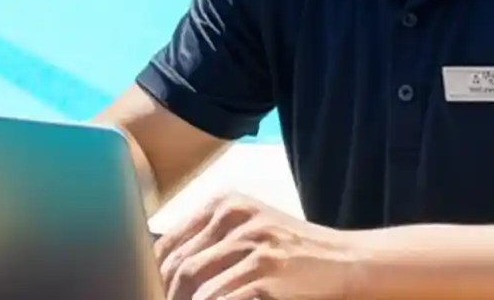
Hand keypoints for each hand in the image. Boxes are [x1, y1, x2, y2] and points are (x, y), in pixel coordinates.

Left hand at [155, 192, 362, 299]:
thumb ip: (211, 240)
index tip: (149, 292)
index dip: (151, 273)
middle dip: (166, 295)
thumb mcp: (250, 229)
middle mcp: (238, 219)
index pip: (169, 241)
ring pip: (195, 286)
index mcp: (227, 203)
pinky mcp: (268, 274)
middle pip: (178, 266)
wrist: (345, 260)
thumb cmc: (291, 251)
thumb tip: (161, 271)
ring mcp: (254, 246)